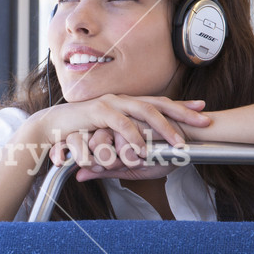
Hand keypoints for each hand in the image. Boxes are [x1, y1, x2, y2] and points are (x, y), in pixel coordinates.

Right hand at [35, 93, 209, 175]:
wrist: (50, 127)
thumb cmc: (79, 133)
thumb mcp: (108, 138)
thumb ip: (124, 143)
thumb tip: (142, 153)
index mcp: (126, 104)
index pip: (158, 102)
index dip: (181, 106)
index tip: (202, 109)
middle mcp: (121, 100)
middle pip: (158, 104)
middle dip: (183, 113)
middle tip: (203, 122)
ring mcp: (110, 103)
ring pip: (144, 111)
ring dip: (164, 127)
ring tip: (178, 143)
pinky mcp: (97, 112)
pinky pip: (121, 123)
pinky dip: (134, 135)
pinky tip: (145, 147)